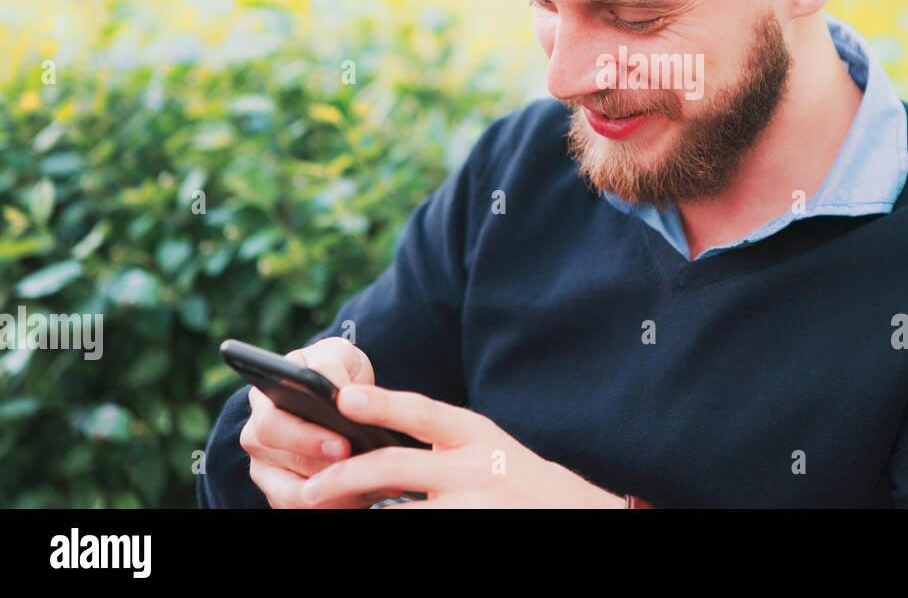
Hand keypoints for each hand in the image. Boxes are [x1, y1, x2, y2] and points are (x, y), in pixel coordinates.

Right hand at [240, 337, 403, 507]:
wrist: (341, 392)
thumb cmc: (336, 369)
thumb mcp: (336, 355)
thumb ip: (332, 366)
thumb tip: (338, 395)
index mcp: (264, 399)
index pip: (272, 425)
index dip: (305, 439)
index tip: (342, 444)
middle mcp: (258, 436)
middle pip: (282, 466)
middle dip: (324, 470)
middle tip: (363, 470)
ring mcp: (266, 468)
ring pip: (290, 496)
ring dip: (333, 494)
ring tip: (373, 487)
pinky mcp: (281, 492)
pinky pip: (303, 508)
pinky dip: (335, 505)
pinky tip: (365, 495)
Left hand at [299, 384, 625, 507]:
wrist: (579, 515)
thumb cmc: (526, 486)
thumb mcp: (492, 452)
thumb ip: (445, 447)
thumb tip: (377, 455)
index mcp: (477, 434)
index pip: (422, 411)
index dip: (381, 402)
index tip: (344, 398)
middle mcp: (473, 466)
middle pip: (392, 465)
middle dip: (343, 477)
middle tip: (308, 491)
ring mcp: (470, 504)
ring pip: (395, 512)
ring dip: (360, 513)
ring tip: (325, 512)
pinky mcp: (468, 529)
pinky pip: (413, 528)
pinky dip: (388, 522)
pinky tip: (369, 522)